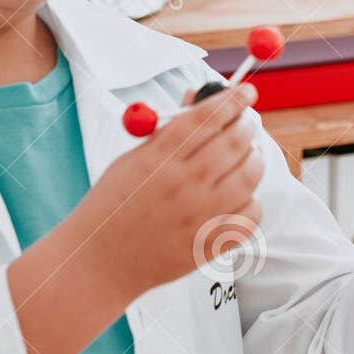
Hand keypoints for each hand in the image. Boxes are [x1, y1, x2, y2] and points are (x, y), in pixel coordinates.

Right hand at [83, 83, 265, 300]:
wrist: (99, 262)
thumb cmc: (113, 206)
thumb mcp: (132, 161)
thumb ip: (168, 130)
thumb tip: (199, 97)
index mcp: (159, 159)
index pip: (206, 118)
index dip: (232, 100)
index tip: (246, 91)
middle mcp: (183, 185)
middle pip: (233, 143)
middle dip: (246, 126)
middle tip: (246, 124)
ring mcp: (200, 216)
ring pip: (250, 176)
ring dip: (254, 158)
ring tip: (247, 156)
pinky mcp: (210, 242)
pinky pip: (251, 214)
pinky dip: (251, 200)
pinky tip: (239, 195)